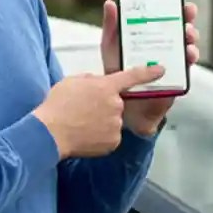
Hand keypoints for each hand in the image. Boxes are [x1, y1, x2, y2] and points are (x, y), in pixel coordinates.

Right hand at [33, 65, 165, 158]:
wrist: (50, 133)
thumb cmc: (58, 105)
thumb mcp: (72, 81)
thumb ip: (91, 81)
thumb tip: (97, 85)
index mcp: (106, 86)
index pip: (132, 77)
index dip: (149, 72)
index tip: (161, 69)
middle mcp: (116, 105)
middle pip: (116, 103)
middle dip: (104, 106)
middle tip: (84, 111)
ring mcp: (116, 124)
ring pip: (113, 121)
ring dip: (102, 122)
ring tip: (81, 125)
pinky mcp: (113, 142)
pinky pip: (110, 137)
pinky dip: (100, 137)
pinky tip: (85, 136)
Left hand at [101, 0, 200, 135]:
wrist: (121, 102)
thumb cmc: (116, 69)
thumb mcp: (111, 45)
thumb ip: (111, 26)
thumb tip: (110, 3)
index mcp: (151, 33)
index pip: (168, 16)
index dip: (178, 8)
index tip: (183, 3)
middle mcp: (165, 45)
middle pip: (183, 29)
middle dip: (189, 21)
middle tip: (187, 19)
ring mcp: (173, 61)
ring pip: (189, 46)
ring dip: (192, 40)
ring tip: (187, 38)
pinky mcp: (176, 77)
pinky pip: (188, 67)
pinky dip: (190, 59)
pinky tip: (188, 56)